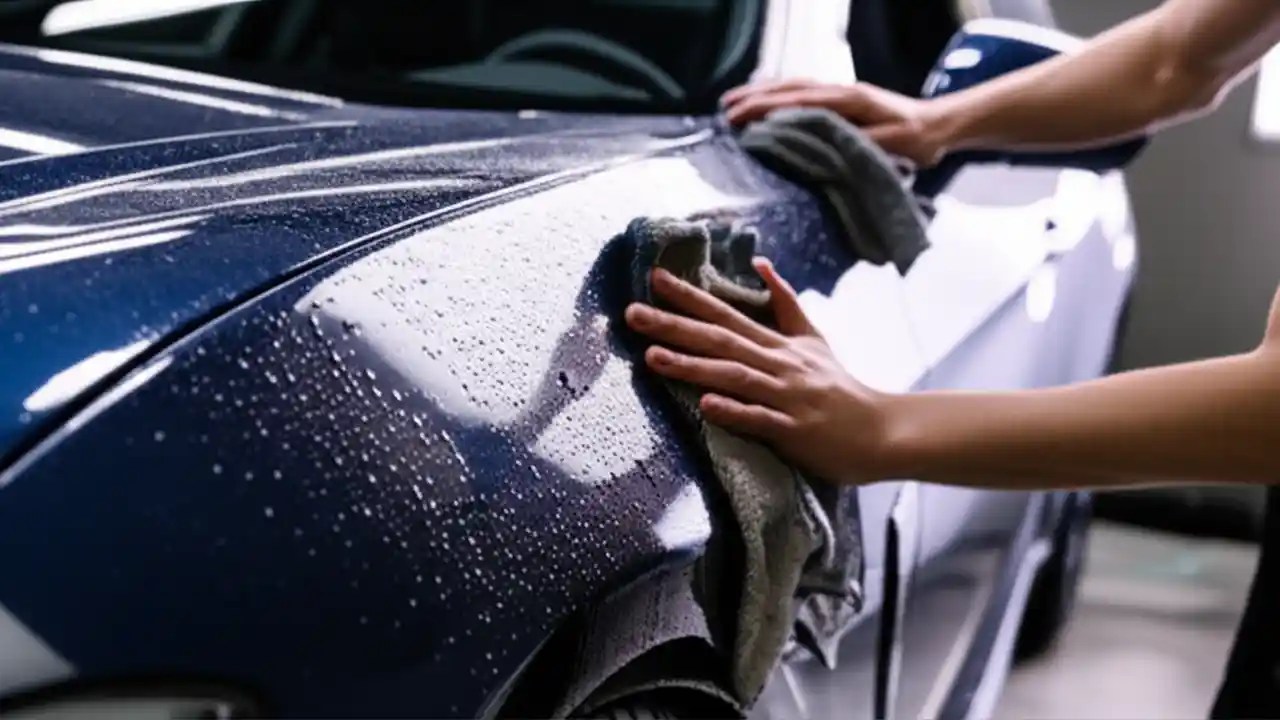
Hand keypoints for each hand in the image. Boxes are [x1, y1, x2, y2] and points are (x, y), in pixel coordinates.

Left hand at [624, 258, 891, 484]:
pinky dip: (734, 411)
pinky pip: (759, 419)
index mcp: (777, 344)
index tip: (652, 278)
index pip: (725, 314)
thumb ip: (786, 303)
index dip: (689, 296)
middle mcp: (778, 364)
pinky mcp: (794, 430)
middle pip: (720, 339)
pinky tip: (705, 406)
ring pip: (733, 376)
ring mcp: (786, 396)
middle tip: (631, 313)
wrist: (881, 430)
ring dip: (693, 366)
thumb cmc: (839, 386)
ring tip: (652, 358)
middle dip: (674, 325)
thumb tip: (762, 263)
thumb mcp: (814, 338)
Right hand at [721, 79, 948, 166]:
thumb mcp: (894, 145)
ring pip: (794, 86)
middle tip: (725, 110)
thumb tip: (827, 143)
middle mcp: (841, 90)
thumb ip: (861, 142)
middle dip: (755, 97)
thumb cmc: (918, 140)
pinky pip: (803, 92)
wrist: (940, 125)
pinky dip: (778, 95)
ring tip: (733, 102)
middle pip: (790, 88)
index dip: (767, 108)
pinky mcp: (842, 100)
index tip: (739, 117)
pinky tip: (764, 102)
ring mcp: (841, 92)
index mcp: (850, 100)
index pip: (799, 101)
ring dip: (762, 92)